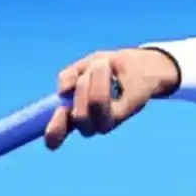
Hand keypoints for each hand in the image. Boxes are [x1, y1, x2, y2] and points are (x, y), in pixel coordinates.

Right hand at [43, 48, 178, 149]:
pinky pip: (105, 103)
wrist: (142, 63)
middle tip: (87, 73)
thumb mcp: (86, 66)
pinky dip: (102, 83)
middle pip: (79, 118)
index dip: (53, 131)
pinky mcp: (124, 113)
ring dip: (93, 83)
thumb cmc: (111, 67)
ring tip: (101, 65)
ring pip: (92, 107)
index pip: (58, 132)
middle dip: (80, 91)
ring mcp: (109, 120)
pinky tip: (107, 68)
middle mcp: (92, 123)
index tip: (57, 112)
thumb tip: (63, 90)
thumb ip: (70, 76)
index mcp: (76, 114)